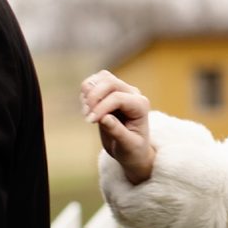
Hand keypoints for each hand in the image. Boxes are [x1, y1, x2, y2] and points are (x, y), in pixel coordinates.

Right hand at [80, 69, 154, 183]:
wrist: (132, 150)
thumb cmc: (133, 150)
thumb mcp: (128, 145)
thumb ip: (117, 131)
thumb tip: (103, 117)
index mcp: (140, 106)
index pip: (117, 98)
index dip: (100, 107)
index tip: (89, 121)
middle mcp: (133, 94)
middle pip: (109, 82)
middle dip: (94, 97)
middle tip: (86, 116)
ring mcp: (122, 90)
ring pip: (102, 77)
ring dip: (89, 92)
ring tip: (87, 111)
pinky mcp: (110, 91)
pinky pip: (95, 81)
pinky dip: (87, 91)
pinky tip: (87, 107)